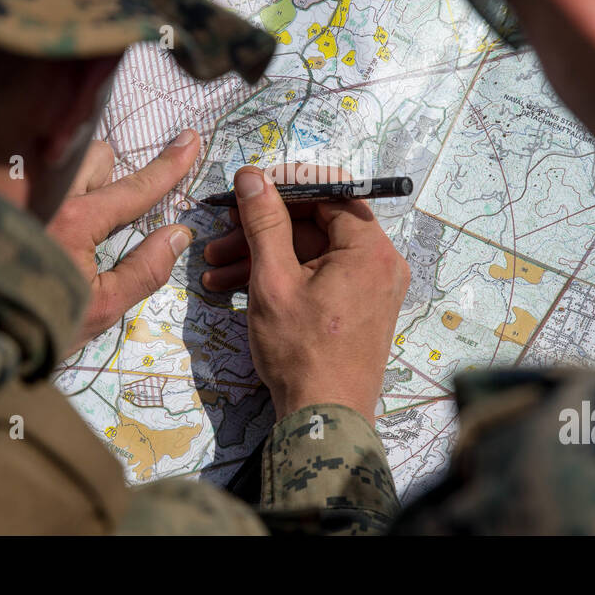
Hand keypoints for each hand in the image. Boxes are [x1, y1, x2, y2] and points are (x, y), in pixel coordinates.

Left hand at [47, 131, 199, 352]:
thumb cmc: (38, 322)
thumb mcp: (103, 308)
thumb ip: (145, 269)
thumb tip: (179, 234)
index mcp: (74, 221)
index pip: (134, 189)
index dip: (167, 167)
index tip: (190, 140)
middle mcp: (45, 195)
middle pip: (98, 158)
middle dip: (111, 178)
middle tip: (103, 220)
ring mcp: (16, 191)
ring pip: (67, 160)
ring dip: (81, 179)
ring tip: (69, 222)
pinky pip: (35, 172)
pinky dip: (51, 186)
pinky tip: (40, 221)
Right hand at [202, 165, 409, 422]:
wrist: (324, 418)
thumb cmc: (302, 351)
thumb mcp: (274, 280)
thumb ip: (264, 222)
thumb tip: (252, 176)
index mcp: (370, 249)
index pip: (329, 193)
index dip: (284, 187)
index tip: (246, 188)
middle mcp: (379, 262)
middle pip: (316, 224)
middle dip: (263, 228)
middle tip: (220, 232)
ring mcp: (370, 287)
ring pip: (310, 253)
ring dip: (263, 255)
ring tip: (214, 267)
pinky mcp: (356, 307)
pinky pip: (318, 276)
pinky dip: (282, 278)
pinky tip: (234, 287)